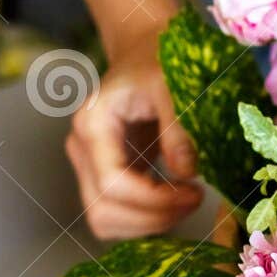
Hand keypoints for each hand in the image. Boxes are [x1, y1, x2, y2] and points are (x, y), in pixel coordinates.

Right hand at [66, 29, 201, 239]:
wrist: (144, 52)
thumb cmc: (157, 61)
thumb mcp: (171, 85)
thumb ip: (178, 128)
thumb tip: (187, 172)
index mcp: (93, 124)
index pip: (112, 184)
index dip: (154, 200)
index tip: (194, 192)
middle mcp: (82, 148)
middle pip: (103, 210)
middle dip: (153, 217)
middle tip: (195, 198)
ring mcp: (88, 165)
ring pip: (104, 220)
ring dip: (149, 223)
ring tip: (185, 200)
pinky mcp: (103, 175)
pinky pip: (116, 214)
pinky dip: (145, 219)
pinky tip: (173, 200)